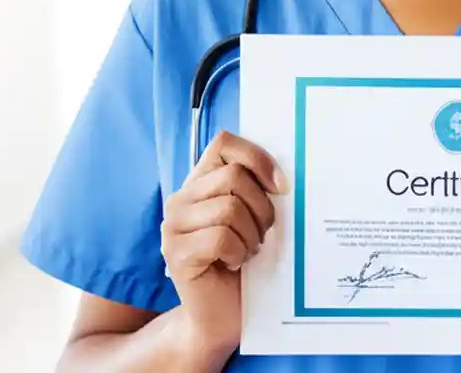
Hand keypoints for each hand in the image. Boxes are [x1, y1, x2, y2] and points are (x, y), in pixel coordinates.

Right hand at [160, 130, 286, 353]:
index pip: (225, 143)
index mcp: (200, 183)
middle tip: (263, 234)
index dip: (258, 158)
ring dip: (251, 234)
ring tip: (248, 251)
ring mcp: (173, 226)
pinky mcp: (175, 254)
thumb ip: (258, 190)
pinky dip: (238, 252)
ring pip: (228, 207)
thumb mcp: (255, 218)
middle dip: (262, 207)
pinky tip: (233, 264)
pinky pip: (220, 237)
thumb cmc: (246, 265)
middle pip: (233, 176)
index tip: (281, 187)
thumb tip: (286, 175)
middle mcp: (181, 199)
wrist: (223, 318)